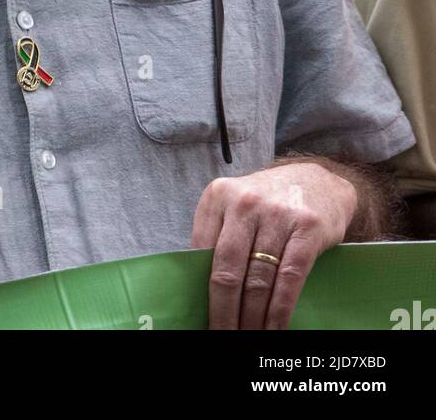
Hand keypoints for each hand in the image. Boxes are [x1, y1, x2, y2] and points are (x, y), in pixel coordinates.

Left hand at [192, 162, 357, 329]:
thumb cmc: (268, 202)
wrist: (318, 179)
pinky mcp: (307, 228)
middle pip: (227, 270)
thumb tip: (200, 290)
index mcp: (218, 196)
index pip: (201, 253)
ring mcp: (277, 214)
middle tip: (223, 337)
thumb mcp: (236, 206)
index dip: (200, 291)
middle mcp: (245, 202)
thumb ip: (218, 237)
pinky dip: (279, 309)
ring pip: (258, 279)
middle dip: (224, 312)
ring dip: (252, 317)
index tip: (201, 318)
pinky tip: (274, 327)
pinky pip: (289, 278)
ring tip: (249, 338)